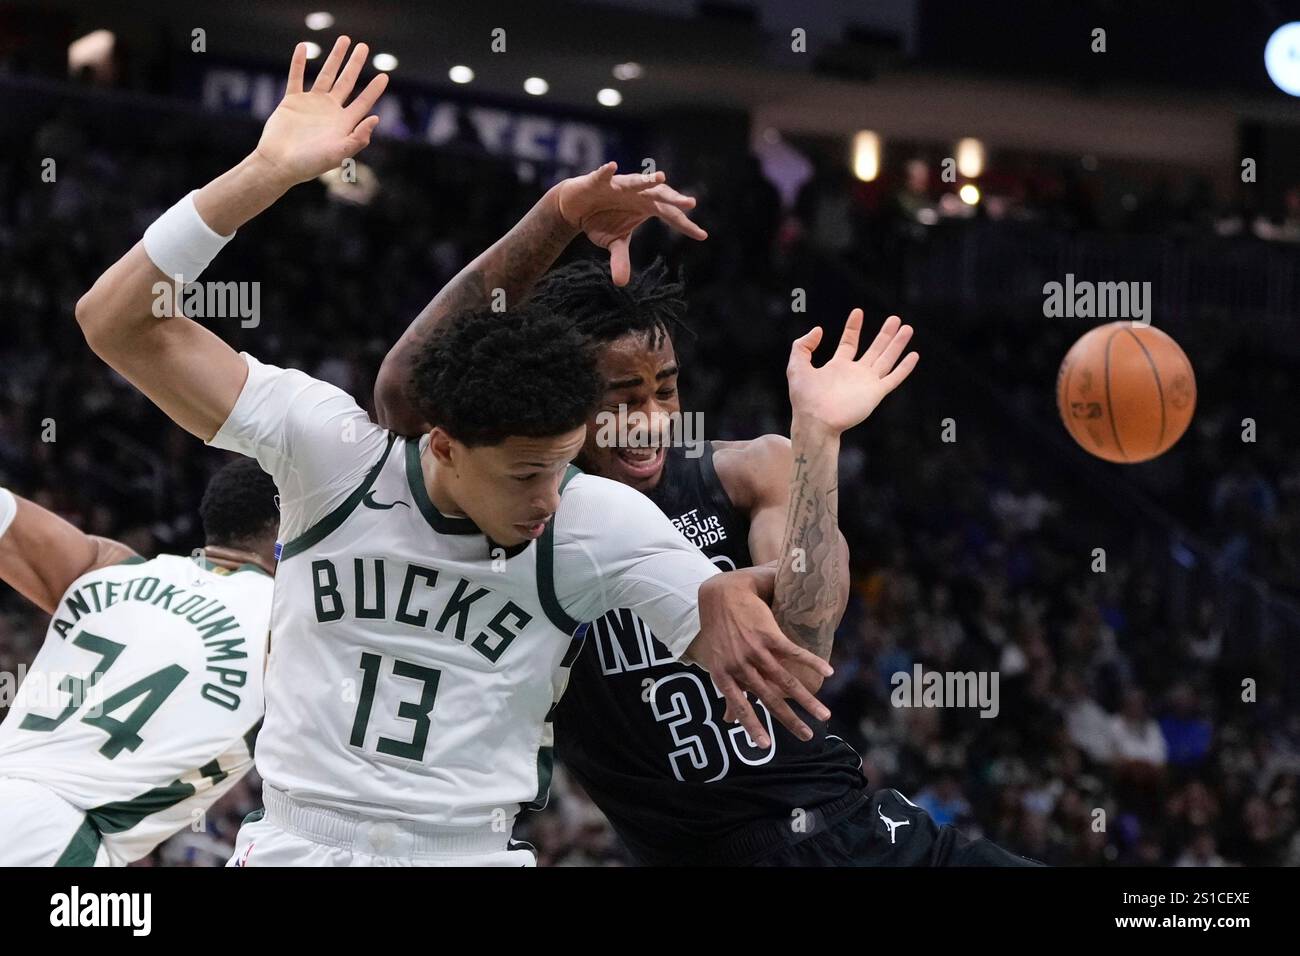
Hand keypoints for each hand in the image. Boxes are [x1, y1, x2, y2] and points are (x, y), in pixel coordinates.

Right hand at [253, 37, 388, 187]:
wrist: (279, 164)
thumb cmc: (309, 165)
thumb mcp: (338, 154)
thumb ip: (357, 138)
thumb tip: (375, 118)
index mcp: (343, 124)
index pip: (363, 102)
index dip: (374, 89)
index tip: (384, 75)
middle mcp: (330, 112)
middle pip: (346, 82)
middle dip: (355, 64)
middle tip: (363, 47)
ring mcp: (311, 105)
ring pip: (325, 75)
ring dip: (334, 57)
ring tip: (343, 40)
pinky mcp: (292, 102)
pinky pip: (296, 77)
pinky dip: (299, 63)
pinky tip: (303, 47)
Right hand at [556, 162, 707, 285]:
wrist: (576, 206)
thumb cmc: (601, 220)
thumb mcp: (613, 242)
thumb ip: (620, 259)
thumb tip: (622, 284)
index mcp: (647, 206)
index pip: (670, 216)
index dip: (685, 225)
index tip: (702, 235)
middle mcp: (638, 193)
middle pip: (659, 195)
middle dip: (673, 199)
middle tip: (690, 203)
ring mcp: (619, 185)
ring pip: (636, 181)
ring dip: (647, 179)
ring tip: (661, 177)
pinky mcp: (599, 181)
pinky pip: (603, 175)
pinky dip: (607, 171)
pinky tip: (612, 166)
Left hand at [686, 571, 832, 746]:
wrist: (721, 594)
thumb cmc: (719, 631)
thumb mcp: (716, 662)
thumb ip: (727, 692)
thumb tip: (728, 721)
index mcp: (724, 675)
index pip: (741, 706)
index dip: (753, 726)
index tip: (766, 746)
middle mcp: (739, 665)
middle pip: (769, 698)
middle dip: (789, 719)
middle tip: (807, 736)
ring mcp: (754, 650)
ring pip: (785, 680)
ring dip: (807, 699)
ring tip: (823, 714)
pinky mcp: (768, 633)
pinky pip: (793, 652)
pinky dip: (812, 662)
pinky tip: (828, 671)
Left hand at [786, 310, 918, 434]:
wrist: (815, 420)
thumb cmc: (804, 398)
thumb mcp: (796, 366)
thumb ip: (803, 346)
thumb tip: (818, 329)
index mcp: (837, 367)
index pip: (850, 342)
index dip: (854, 327)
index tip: (858, 312)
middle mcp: (855, 373)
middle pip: (874, 349)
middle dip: (885, 334)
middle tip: (896, 319)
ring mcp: (867, 383)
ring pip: (887, 359)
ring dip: (897, 344)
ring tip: (908, 328)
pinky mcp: (875, 393)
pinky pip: (893, 378)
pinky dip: (904, 368)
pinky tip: (914, 355)